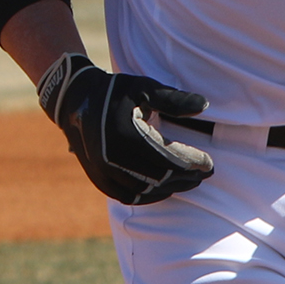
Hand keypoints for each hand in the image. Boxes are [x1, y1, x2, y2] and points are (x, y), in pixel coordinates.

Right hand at [37, 54, 213, 204]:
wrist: (75, 99)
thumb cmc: (116, 91)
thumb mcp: (144, 87)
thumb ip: (173, 99)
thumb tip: (204, 104)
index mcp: (125, 134)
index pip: (168, 157)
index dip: (191, 162)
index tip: (209, 163)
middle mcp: (111, 156)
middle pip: (159, 177)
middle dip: (185, 177)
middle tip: (204, 174)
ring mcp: (102, 170)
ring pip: (144, 190)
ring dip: (170, 188)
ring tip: (188, 181)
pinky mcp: (97, 178)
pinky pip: (127, 196)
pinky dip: (149, 195)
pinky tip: (164, 189)